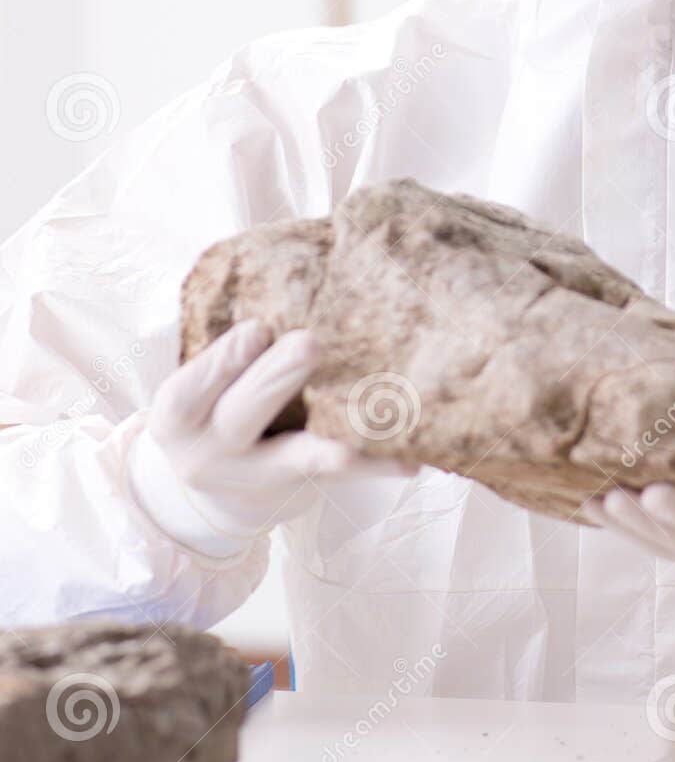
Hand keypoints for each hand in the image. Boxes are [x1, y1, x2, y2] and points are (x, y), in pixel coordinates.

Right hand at [128, 320, 406, 560]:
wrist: (208, 486)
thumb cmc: (210, 402)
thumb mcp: (195, 383)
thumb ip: (224, 347)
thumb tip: (283, 274)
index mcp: (177, 416)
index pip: (190, 390)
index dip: (222, 361)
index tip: (257, 328)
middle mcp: (210, 452)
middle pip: (241, 417)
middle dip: (275, 379)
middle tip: (310, 344)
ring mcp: (255, 476)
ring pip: (295, 458)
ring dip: (332, 441)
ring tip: (367, 429)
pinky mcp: (298, 488)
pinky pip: (339, 478)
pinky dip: (374, 465)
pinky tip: (410, 460)